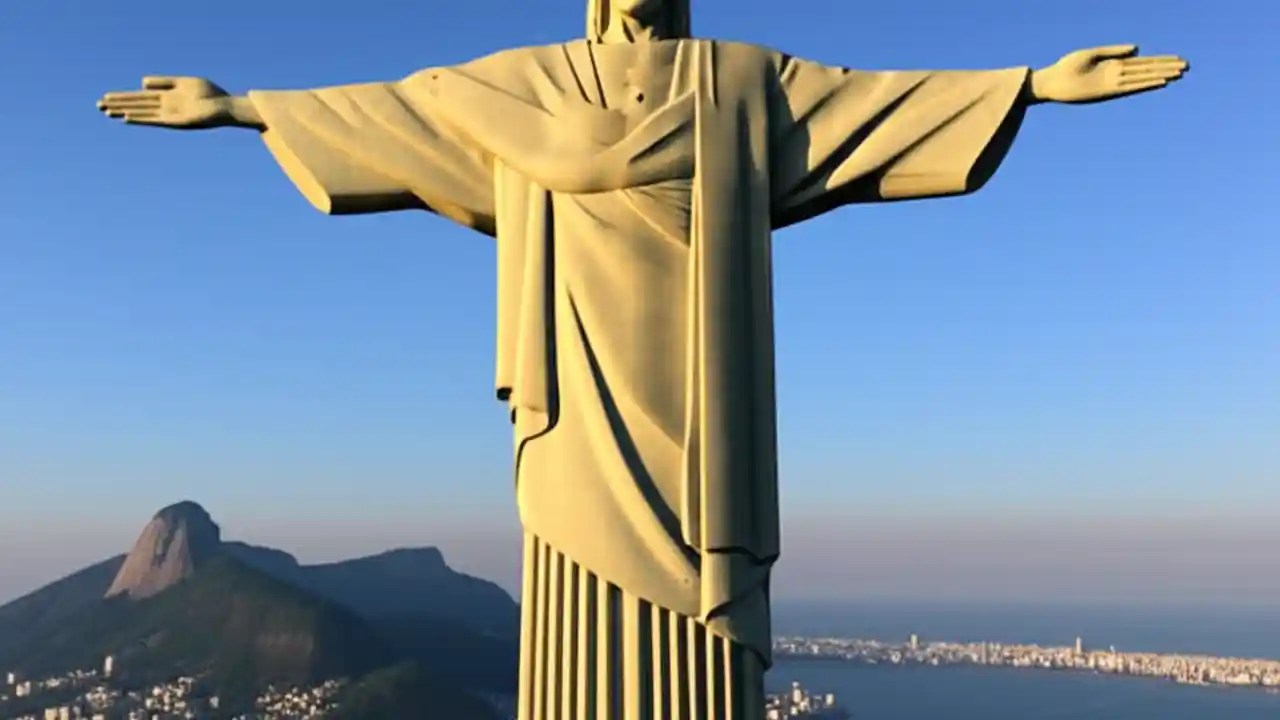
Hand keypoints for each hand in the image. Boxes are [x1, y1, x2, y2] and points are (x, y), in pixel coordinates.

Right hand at [97, 76, 233, 128]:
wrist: (225, 106)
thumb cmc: (209, 94)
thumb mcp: (182, 83)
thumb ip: (163, 82)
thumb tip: (141, 83)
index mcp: (166, 97)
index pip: (140, 97)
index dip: (123, 97)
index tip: (106, 96)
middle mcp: (165, 107)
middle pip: (137, 105)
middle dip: (118, 105)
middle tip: (98, 105)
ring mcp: (170, 115)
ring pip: (142, 113)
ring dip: (124, 112)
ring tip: (107, 112)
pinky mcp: (176, 122)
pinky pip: (155, 121)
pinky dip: (142, 119)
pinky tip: (128, 118)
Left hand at [1030, 45, 1187, 104]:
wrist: (1051, 82)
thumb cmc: (1066, 67)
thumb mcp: (1091, 53)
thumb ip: (1114, 50)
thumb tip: (1137, 48)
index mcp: (1113, 64)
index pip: (1142, 62)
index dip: (1160, 60)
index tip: (1177, 59)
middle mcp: (1116, 74)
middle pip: (1147, 70)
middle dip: (1166, 68)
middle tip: (1187, 67)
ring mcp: (1113, 83)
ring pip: (1143, 78)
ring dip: (1161, 76)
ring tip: (1179, 74)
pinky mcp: (1107, 91)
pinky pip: (1131, 87)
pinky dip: (1146, 84)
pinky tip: (1160, 82)